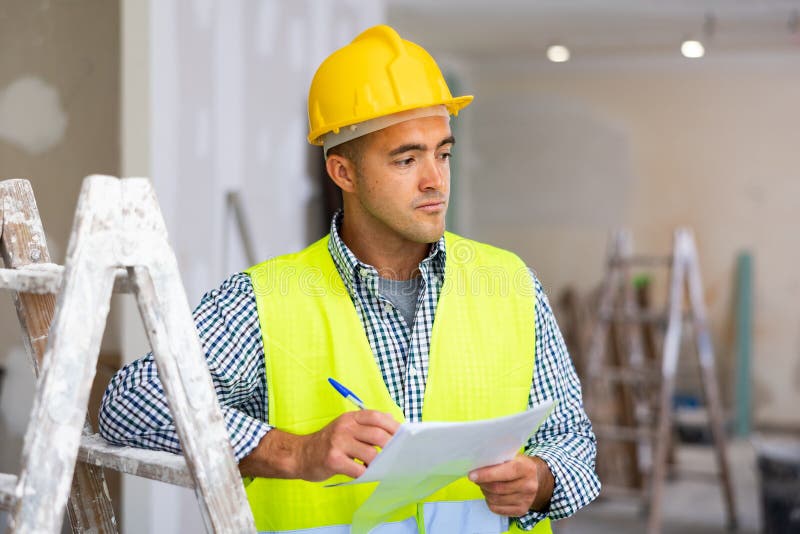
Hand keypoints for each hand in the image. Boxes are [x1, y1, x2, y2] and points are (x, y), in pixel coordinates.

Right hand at [239, 410, 398, 481]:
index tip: (402, 436)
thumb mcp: (345, 427)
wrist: (300, 455)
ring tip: (377, 466)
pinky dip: (365, 474)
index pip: (377, 417)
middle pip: (378, 435)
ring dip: (378, 463)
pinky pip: (358, 469)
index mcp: (350, 418)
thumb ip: (365, 427)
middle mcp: (344, 427)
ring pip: (370, 454)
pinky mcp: (333, 460)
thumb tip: (392, 429)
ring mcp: (338, 443)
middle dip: (391, 447)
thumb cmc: (328, 443)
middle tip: (395, 455)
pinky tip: (363, 473)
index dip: (393, 426)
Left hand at [468, 455, 553, 516]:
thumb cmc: (520, 466)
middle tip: (476, 478)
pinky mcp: (521, 510)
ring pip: (495, 499)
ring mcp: (526, 500)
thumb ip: (499, 458)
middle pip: (497, 488)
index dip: (486, 474)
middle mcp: (528, 485)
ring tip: (485, 485)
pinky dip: (489, 501)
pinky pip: (497, 509)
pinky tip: (492, 494)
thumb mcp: (513, 456)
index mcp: (526, 468)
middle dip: (482, 483)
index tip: (472, 475)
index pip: (504, 472)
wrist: (537, 479)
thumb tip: (478, 464)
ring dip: (485, 492)